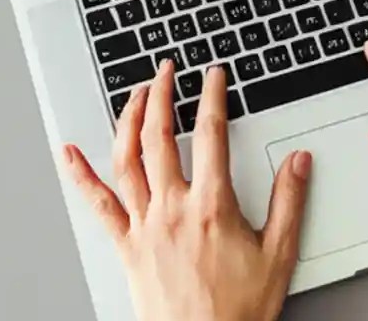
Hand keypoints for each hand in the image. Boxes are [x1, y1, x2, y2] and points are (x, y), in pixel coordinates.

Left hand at [63, 63, 310, 320]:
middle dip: (161, 95)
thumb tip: (298, 161)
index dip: (212, 97)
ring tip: (134, 95)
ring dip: (127, 120)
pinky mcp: (126, 246)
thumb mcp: (279, 253)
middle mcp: (172, 210)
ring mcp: (144, 226)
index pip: (211, 135)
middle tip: (165, 71)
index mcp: (212, 206)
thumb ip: (289, 201)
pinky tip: (69, 154)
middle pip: (159, 137)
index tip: (212, 75)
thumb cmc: (238, 310)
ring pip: (126, 160)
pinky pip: (98, 205)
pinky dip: (80, 176)